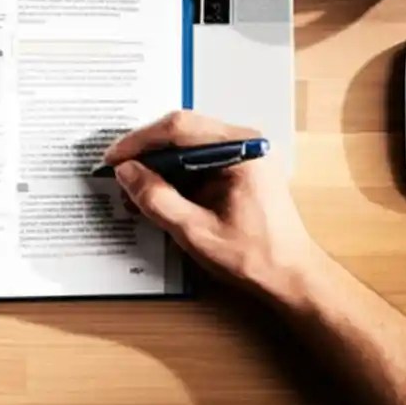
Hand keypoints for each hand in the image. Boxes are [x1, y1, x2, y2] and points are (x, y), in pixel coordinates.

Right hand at [105, 111, 322, 302]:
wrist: (292, 276)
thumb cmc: (254, 257)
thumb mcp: (196, 231)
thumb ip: (158, 198)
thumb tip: (126, 172)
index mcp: (242, 150)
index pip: (180, 128)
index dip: (140, 141)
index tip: (113, 158)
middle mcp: (245, 142)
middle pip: (182, 131)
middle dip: (146, 152)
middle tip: (118, 173)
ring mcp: (243, 153)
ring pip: (186, 144)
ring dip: (158, 165)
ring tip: (134, 190)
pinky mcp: (238, 167)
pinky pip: (197, 159)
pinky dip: (173, 174)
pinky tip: (156, 194)